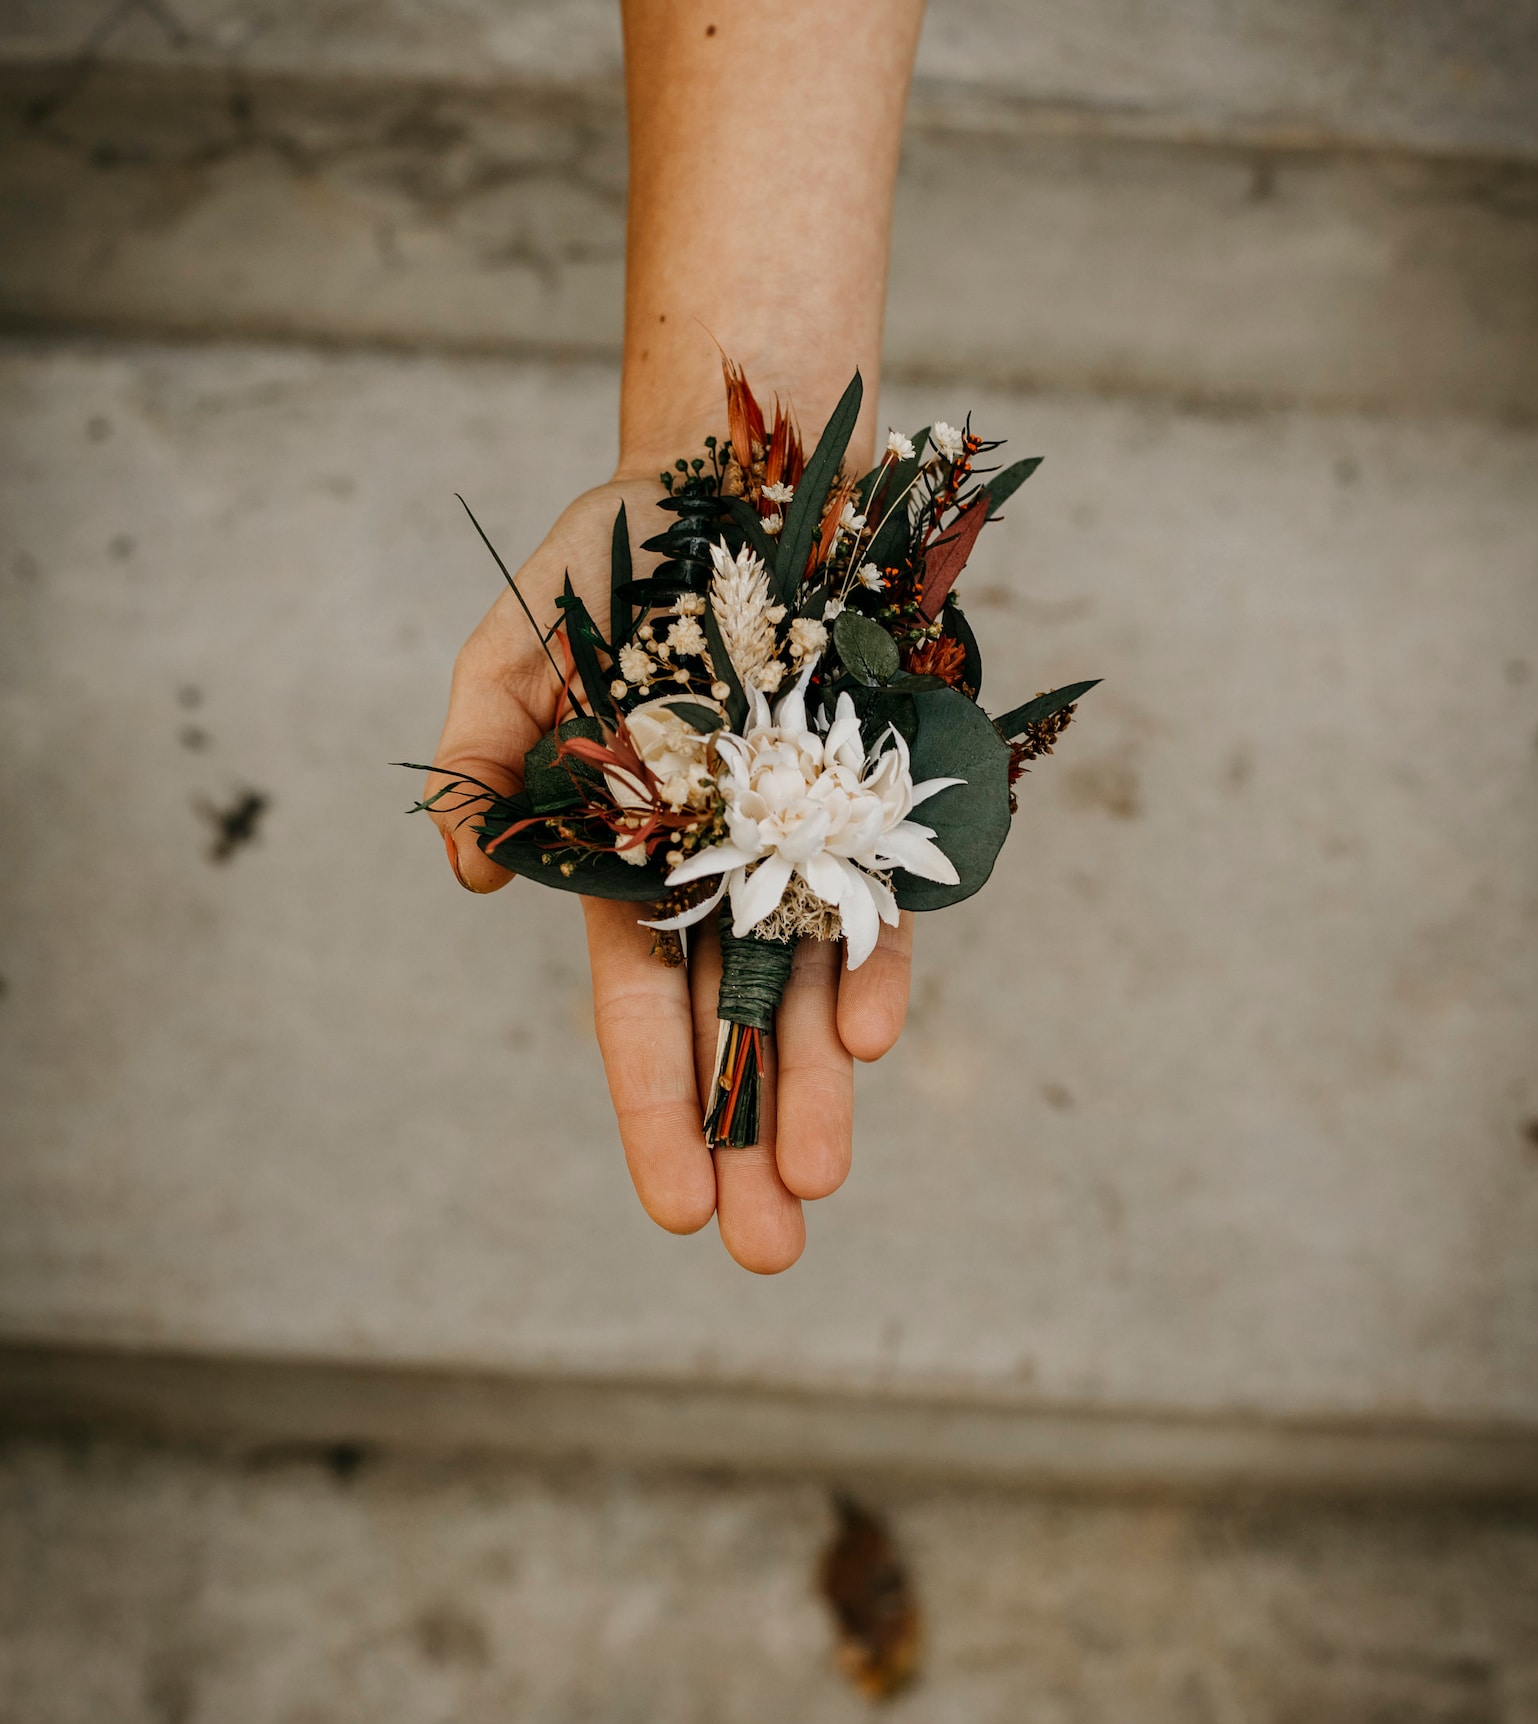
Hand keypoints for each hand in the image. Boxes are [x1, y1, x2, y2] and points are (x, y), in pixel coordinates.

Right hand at [430, 475, 912, 1272]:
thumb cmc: (615, 564)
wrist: (742, 472)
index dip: (659, 1111)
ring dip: (814, 1090)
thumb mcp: (514, 651)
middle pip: (736, 1029)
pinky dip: (875, 963)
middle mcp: (726, 869)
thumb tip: (470, 878)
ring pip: (815, 989)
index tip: (678, 1216)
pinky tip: (867, 1034)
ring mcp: (808, 837)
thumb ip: (481, 756)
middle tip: (768, 1251)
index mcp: (632, 859)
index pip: (641, 1013)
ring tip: (819, 1184)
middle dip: (745, 1141)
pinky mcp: (879, 793)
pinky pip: (881, 895)